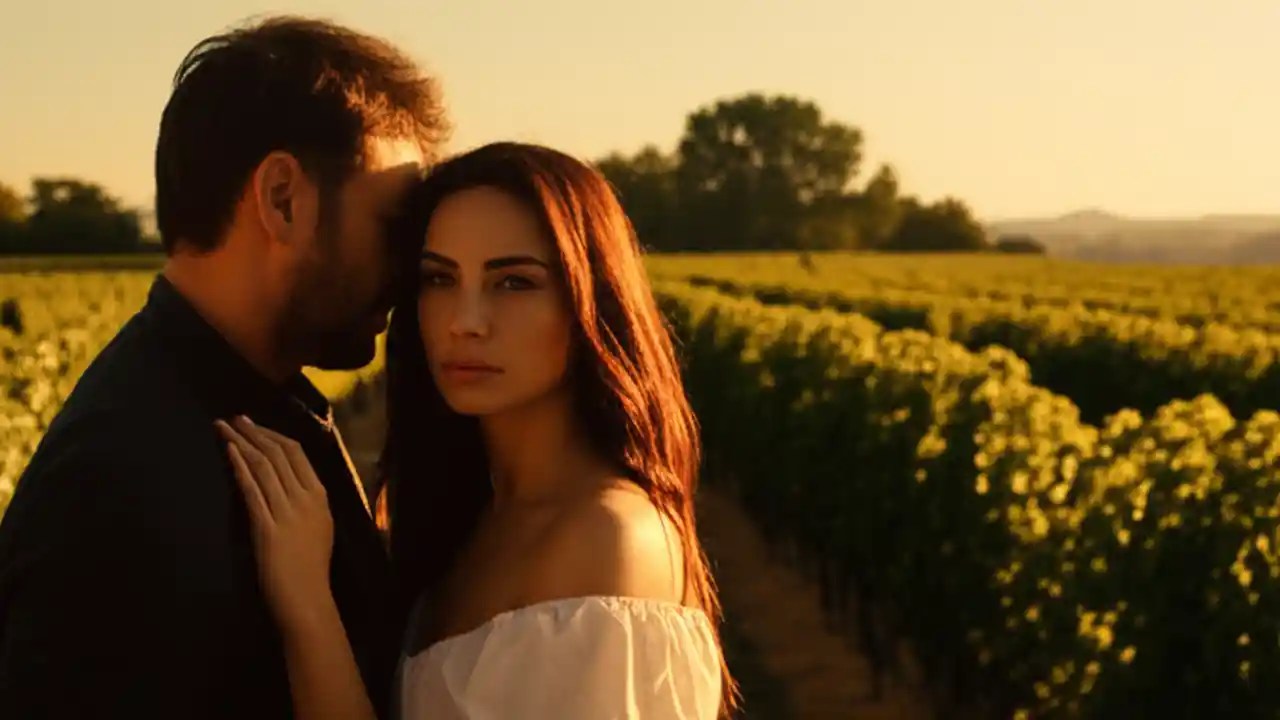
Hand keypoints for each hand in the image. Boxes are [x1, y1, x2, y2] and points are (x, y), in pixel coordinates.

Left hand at [215, 415, 334, 633]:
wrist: (307, 597)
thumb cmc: (311, 567)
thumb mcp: (319, 526)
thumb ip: (307, 503)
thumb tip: (287, 483)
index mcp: (320, 496)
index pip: (296, 454)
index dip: (272, 435)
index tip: (254, 425)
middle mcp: (305, 498)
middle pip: (277, 454)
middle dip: (253, 432)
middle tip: (234, 418)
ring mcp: (286, 511)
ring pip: (263, 467)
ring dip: (241, 444)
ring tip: (224, 428)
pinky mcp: (266, 527)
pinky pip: (252, 490)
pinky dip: (239, 468)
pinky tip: (228, 453)